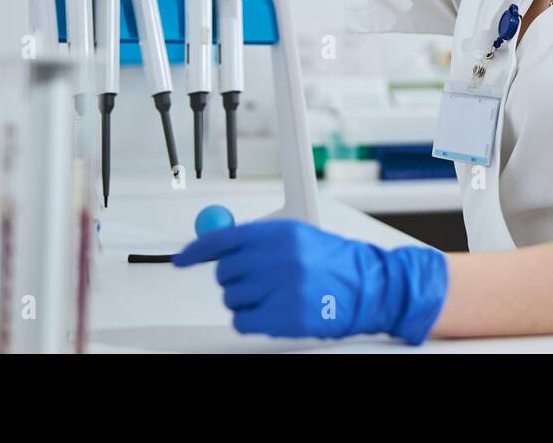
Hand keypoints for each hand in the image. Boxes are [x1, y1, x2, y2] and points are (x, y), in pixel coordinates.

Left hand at [173, 219, 448, 344]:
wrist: (371, 288)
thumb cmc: (337, 264)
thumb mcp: (299, 239)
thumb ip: (260, 241)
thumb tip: (220, 248)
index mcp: (281, 232)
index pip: (224, 238)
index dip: (197, 250)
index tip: (181, 259)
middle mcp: (278, 257)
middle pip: (225, 271)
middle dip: (236, 278)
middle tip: (258, 281)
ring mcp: (280, 287)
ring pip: (232, 297)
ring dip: (246, 300)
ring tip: (275, 296)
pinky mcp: (283, 316)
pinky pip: (242, 320)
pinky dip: (253, 320)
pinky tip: (275, 313)